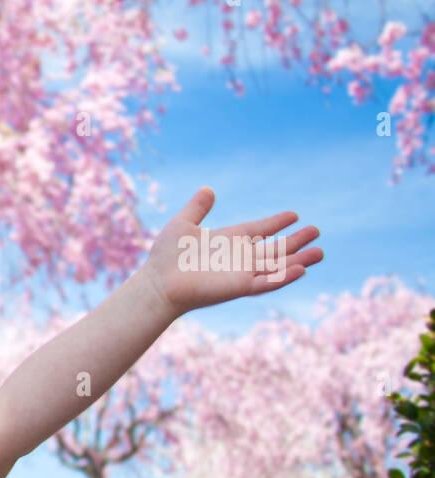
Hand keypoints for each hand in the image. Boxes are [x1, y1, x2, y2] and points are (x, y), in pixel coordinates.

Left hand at [142, 186, 323, 315]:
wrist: (157, 283)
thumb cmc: (166, 257)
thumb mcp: (183, 224)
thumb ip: (197, 208)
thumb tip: (207, 189)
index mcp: (228, 241)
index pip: (259, 230)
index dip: (276, 223)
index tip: (294, 215)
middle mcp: (238, 258)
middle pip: (274, 249)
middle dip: (295, 242)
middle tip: (317, 232)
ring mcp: (240, 273)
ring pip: (276, 266)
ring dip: (297, 260)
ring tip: (320, 252)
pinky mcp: (238, 287)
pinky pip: (266, 283)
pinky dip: (283, 277)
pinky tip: (300, 269)